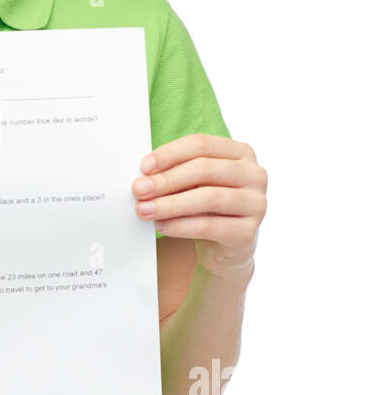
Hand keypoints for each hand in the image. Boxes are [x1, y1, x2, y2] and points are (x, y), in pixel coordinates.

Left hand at [131, 134, 266, 277]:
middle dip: (166, 180)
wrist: (225, 249)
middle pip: (204, 169)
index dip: (170, 154)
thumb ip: (176, 173)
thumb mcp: (194, 184)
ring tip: (144, 210)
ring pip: (208, 197)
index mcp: (241, 153)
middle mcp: (254, 175)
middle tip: (138, 189)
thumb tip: (144, 176)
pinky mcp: (249, 232)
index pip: (202, 145)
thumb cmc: (206, 208)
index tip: (144, 166)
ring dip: (170, 204)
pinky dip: (180, 225)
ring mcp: (256, 203)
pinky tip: (161, 226)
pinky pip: (209, 226)